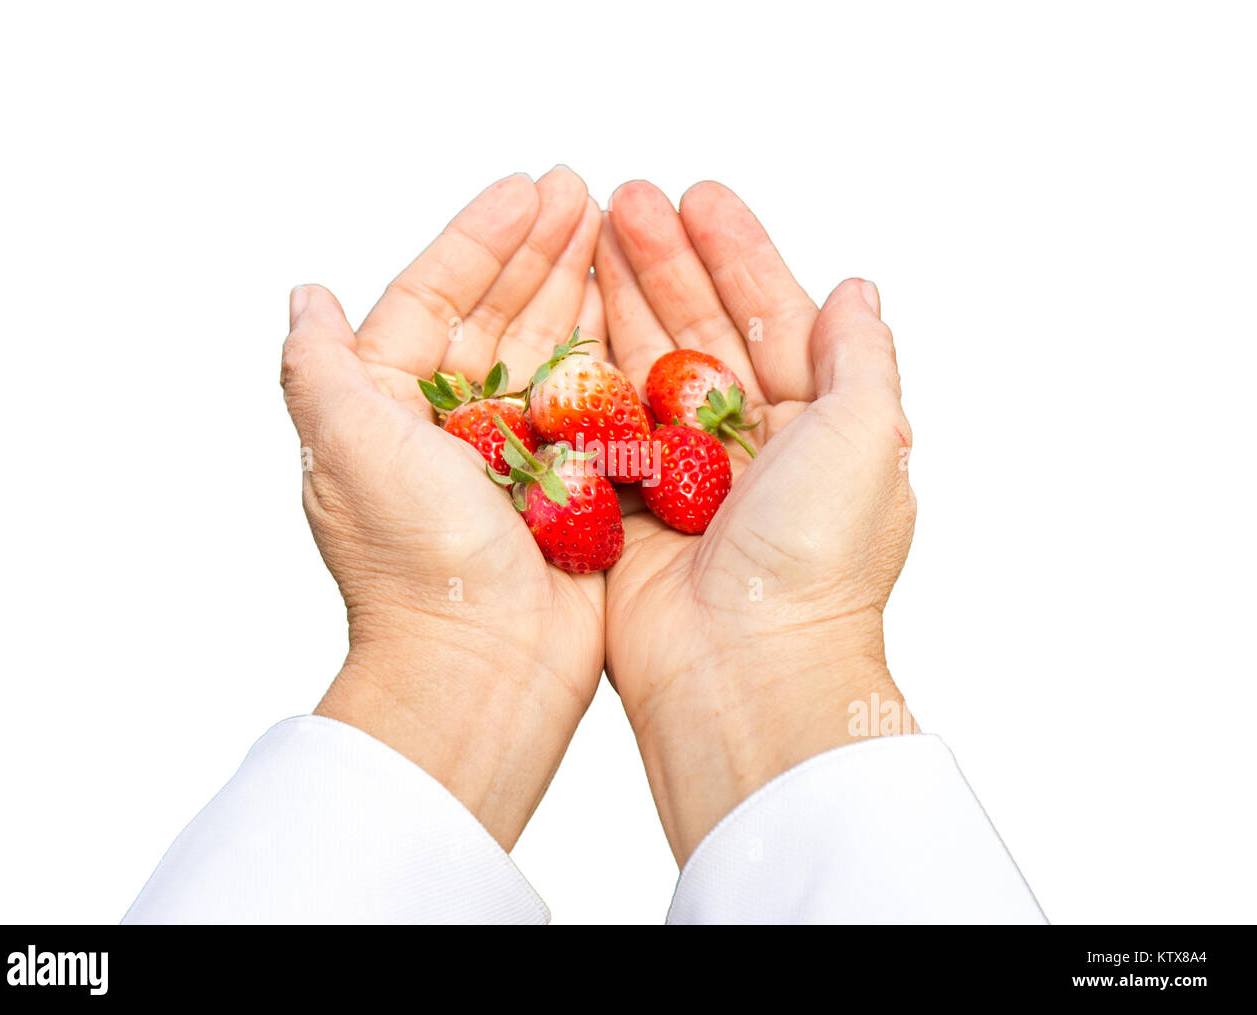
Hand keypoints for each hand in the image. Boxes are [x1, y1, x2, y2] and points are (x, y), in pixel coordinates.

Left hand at [281, 169, 606, 848]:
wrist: (485, 666)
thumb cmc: (415, 560)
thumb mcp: (346, 444)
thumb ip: (319, 364)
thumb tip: (304, 295)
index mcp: (390, 408)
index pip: (435, 297)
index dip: (481, 238)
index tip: (530, 188)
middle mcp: (450, 428)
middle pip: (499, 315)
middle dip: (540, 252)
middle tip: (585, 193)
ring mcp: (514, 458)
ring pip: (549, 353)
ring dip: (579, 292)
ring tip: (616, 233)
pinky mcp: (570, 490)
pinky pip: (593, 407)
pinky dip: (614, 360)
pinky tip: (638, 315)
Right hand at [597, 181, 917, 863]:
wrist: (742, 671)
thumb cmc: (815, 558)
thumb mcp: (865, 436)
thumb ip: (859, 356)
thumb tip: (857, 289)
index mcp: (816, 427)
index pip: (773, 316)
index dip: (737, 253)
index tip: (698, 197)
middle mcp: (751, 447)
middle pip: (702, 331)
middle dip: (667, 263)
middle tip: (623, 199)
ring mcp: (686, 477)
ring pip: (648, 367)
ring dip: (624, 300)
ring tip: (589, 234)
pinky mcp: (631, 508)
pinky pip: (605, 423)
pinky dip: (587, 370)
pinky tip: (567, 316)